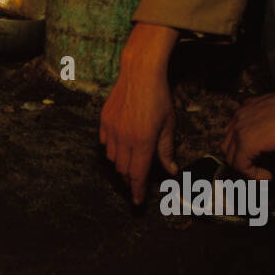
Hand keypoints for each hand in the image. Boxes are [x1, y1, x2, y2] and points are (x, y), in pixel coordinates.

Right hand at [100, 25, 178, 203]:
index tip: (138, 202)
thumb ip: (167, 150)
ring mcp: (111, 130)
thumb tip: (171, 170)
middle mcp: (124, 139)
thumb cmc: (159, 98)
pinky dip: (112, 150)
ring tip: (130, 164)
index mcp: (143, 142)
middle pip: (123, 170)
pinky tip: (120, 146)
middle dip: (130, 179)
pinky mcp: (104, 120)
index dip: (138, 190)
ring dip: (120, 166)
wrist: (139, 73)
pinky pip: (105, 143)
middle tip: (137, 182)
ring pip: (112, 159)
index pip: (138, 175)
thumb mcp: (169, 125)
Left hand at [220, 86, 274, 180]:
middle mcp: (239, 117)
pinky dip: (252, 175)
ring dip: (245, 169)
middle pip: (227, 146)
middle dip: (239, 161)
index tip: (257, 161)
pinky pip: (240, 165)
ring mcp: (240, 128)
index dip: (241, 150)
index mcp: (246, 109)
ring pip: (231, 157)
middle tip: (256, 170)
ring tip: (263, 174)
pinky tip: (268, 177)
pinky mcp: (247, 142)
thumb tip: (271, 142)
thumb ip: (268, 125)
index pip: (232, 134)